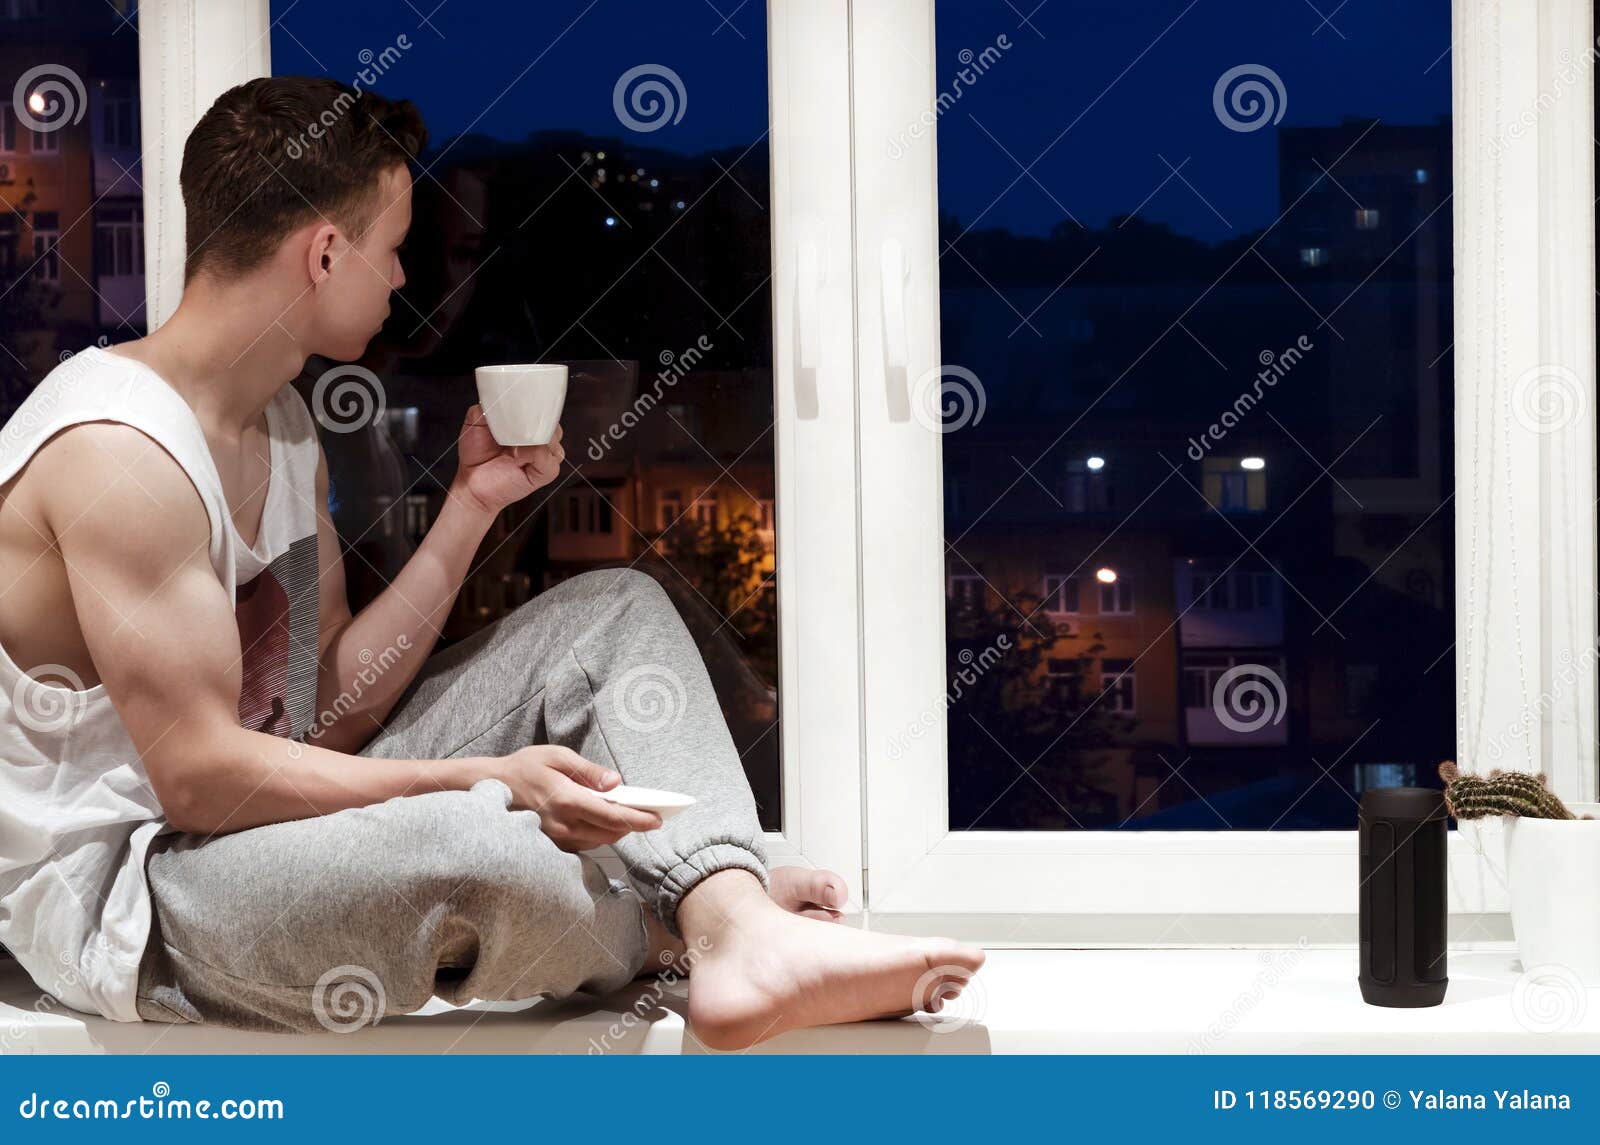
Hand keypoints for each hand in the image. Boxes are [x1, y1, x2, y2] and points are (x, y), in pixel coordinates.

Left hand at [450, 405, 564, 516]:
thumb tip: (497, 397)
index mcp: (529, 427)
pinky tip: (517, 455)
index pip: (544, 410)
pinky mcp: (545, 473)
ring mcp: (546, 457)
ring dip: (532, 436)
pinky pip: (548, 458)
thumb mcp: (477, 422)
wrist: (471, 482)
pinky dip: (533, 453)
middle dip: (534, 420)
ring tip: (511, 443)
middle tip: (512, 425)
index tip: (518, 406)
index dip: (534, 406)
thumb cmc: (477, 455)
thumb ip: (488, 407)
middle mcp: (541, 441)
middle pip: (551, 422)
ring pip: (553, 438)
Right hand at [493, 744, 662, 851]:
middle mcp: (563, 825)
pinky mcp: (552, 844)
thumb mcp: (557, 756)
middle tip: (651, 816)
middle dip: (633, 825)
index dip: (639, 820)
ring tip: (631, 816)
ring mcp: (556, 839)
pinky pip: (584, 843)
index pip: (612, 816)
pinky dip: (599, 833)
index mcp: (567, 801)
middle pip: (610, 833)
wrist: (489, 786)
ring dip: (617, 830)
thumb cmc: (524, 766)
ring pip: (599, 840)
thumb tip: (616, 783)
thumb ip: (589, 771)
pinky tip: (606, 821)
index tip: (658, 819)